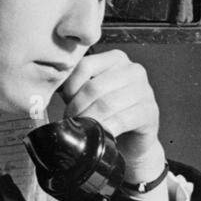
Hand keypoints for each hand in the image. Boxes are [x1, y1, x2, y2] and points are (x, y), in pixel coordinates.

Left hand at [59, 49, 159, 164]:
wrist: (133, 141)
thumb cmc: (109, 115)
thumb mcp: (90, 96)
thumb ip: (76, 87)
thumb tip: (50, 90)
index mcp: (117, 59)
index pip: (85, 65)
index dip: (70, 87)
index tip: (66, 103)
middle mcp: (134, 70)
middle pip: (95, 87)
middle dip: (78, 108)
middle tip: (72, 122)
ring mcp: (145, 90)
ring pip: (107, 103)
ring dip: (89, 120)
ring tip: (83, 130)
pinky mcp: (150, 112)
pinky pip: (122, 120)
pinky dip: (106, 129)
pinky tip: (100, 136)